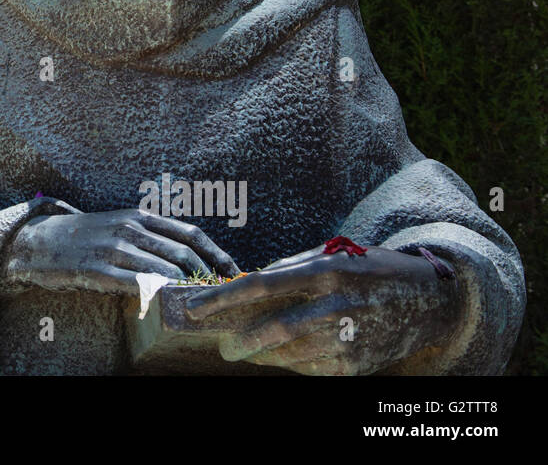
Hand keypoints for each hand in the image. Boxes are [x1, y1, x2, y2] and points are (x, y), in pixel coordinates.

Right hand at [0, 209, 238, 295]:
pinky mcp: (97, 271)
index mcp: (139, 217)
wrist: (38, 242)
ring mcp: (113, 249)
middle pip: (183, 254)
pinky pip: (136, 284)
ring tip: (201, 306)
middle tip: (220, 296)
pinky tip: (169, 306)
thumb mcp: (119, 224)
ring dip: (187, 291)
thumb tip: (189, 258)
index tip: (233, 272)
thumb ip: (150, 236)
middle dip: (207, 278)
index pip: (190, 234)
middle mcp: (130, 229)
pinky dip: (158, 296)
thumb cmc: (84, 236)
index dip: (217, 254)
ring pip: (164, 271)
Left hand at [183, 245, 462, 374]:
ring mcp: (347, 339)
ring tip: (249, 350)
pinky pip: (310, 368)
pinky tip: (285, 356)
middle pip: (271, 329)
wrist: (430, 301)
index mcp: (325, 271)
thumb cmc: (372, 270)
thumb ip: (292, 267)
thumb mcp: (333, 256)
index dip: (222, 297)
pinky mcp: (355, 366)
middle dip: (239, 340)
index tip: (194, 306)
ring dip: (262, 354)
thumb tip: (249, 280)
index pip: (260, 284)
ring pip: (287, 353)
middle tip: (223, 345)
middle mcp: (335, 305)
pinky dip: (292, 363)